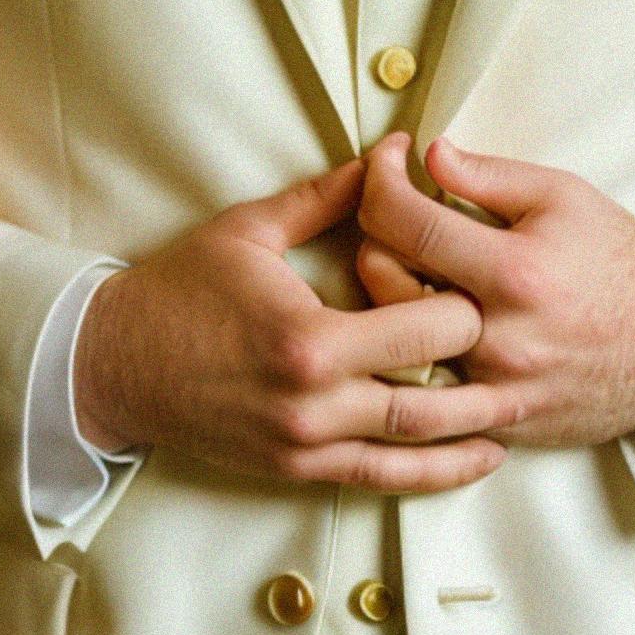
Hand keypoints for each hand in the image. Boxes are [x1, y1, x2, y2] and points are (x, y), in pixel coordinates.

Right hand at [71, 157, 501, 492]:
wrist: (113, 366)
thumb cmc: (179, 291)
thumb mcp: (249, 231)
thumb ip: (326, 197)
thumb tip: (389, 155)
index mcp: (308, 338)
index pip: (423, 330)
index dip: (464, 309)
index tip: (483, 287)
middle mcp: (312, 402)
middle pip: (431, 393)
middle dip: (481, 372)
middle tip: (518, 348)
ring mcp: (305, 444)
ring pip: (414, 448)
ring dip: (473, 434)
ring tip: (520, 414)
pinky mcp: (297, 470)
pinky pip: (380, 479)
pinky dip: (434, 473)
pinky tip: (474, 460)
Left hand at [353, 133, 634, 452]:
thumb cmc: (620, 260)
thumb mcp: (564, 196)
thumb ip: (488, 174)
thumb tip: (428, 154)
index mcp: (515, 270)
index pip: (404, 221)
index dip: (378, 178)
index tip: (389, 160)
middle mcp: (498, 336)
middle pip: (382, 281)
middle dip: (377, 236)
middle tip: (403, 217)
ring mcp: (494, 388)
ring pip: (391, 342)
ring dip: (386, 298)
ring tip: (416, 271)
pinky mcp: (497, 422)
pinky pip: (422, 393)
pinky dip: (410, 355)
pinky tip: (424, 325)